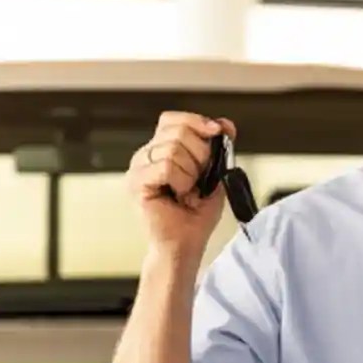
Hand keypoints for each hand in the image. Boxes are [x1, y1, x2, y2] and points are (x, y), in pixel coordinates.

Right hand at [126, 111, 235, 255]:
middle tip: (198, 179)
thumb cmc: (196, 214)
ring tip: (186, 191)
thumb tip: (225, 124)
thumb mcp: (216, 174)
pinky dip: (182, 181)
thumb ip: (219, 148)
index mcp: (160, 149)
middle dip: (200, 154)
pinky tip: (178, 195)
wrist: (186, 243)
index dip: (197, 122)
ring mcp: (138, 168)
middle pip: (178, 130)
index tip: (217, 133)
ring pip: (174, 149)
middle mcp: (145, 155)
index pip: (173, 119)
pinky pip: (167, 166)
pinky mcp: (137, 183)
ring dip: (191, 173)